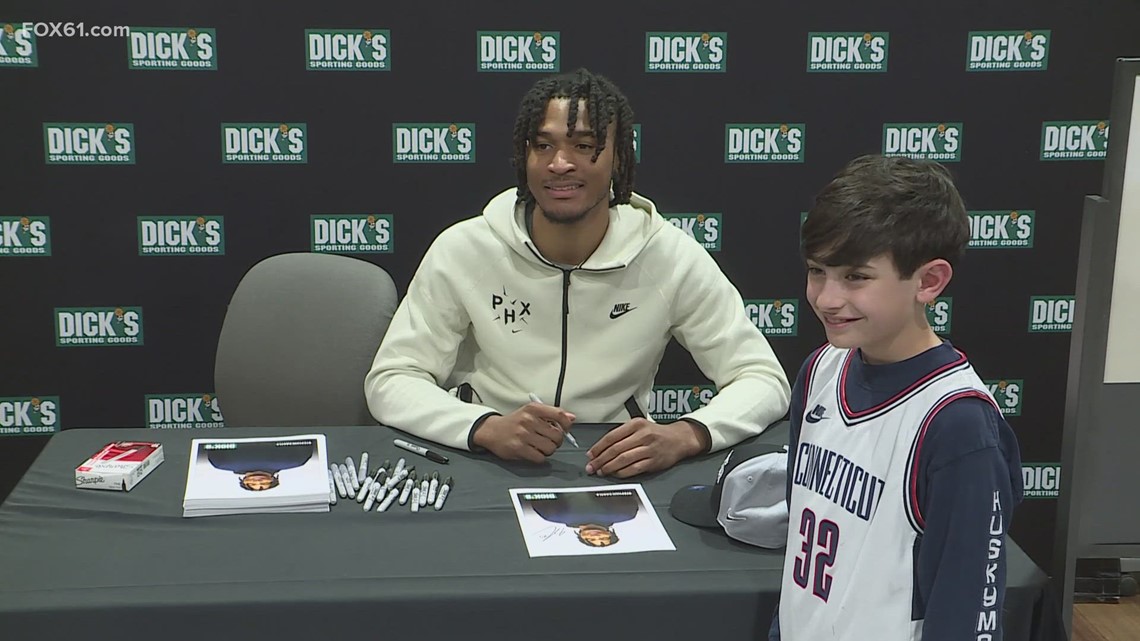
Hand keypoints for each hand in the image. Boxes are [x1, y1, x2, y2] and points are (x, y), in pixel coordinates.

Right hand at [472, 402, 575, 462]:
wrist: (491, 431)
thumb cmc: (514, 422)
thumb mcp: (531, 412)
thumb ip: (552, 414)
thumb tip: (572, 418)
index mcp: (533, 409)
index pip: (559, 415)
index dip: (566, 425)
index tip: (565, 429)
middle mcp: (528, 420)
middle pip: (557, 435)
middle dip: (556, 441)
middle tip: (550, 440)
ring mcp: (523, 435)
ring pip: (550, 448)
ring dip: (548, 450)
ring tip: (541, 447)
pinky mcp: (519, 448)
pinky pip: (540, 457)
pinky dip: (540, 457)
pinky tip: (534, 452)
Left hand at [585, 419, 707, 477]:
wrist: (679, 439)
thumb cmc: (657, 433)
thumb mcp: (639, 426)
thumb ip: (622, 434)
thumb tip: (601, 448)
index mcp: (636, 424)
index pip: (611, 436)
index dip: (598, 447)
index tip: (591, 454)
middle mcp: (643, 435)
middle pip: (615, 449)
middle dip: (600, 459)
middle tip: (592, 466)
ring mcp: (649, 449)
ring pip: (623, 459)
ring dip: (609, 467)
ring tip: (601, 471)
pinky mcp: (654, 461)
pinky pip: (634, 468)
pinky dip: (622, 473)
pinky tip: (615, 474)